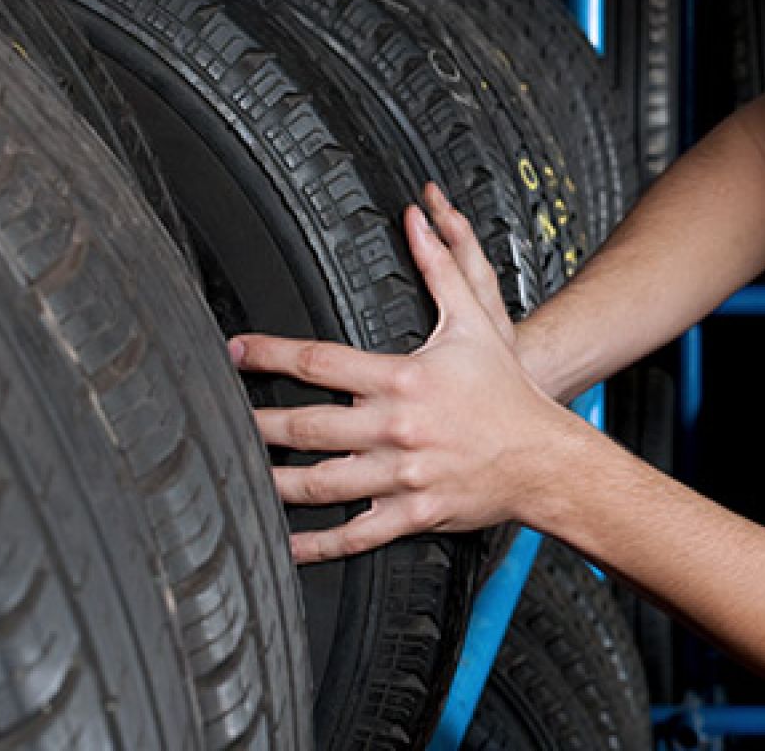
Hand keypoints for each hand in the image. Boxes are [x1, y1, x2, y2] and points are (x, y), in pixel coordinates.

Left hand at [232, 183, 582, 563]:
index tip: (237, 352)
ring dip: (272, 482)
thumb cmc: (507, 392)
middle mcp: (396, 429)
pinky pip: (354, 535)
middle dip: (255, 423)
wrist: (547, 456)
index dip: (269, 354)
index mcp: (402, 380)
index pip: (319, 362)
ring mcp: (401, 477)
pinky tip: (286, 542)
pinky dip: (316, 544)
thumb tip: (419, 220)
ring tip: (239, 475)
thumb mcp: (475, 321)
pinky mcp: (412, 514)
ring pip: (319, 484)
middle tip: (217, 418)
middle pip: (305, 426)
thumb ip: (441, 268)